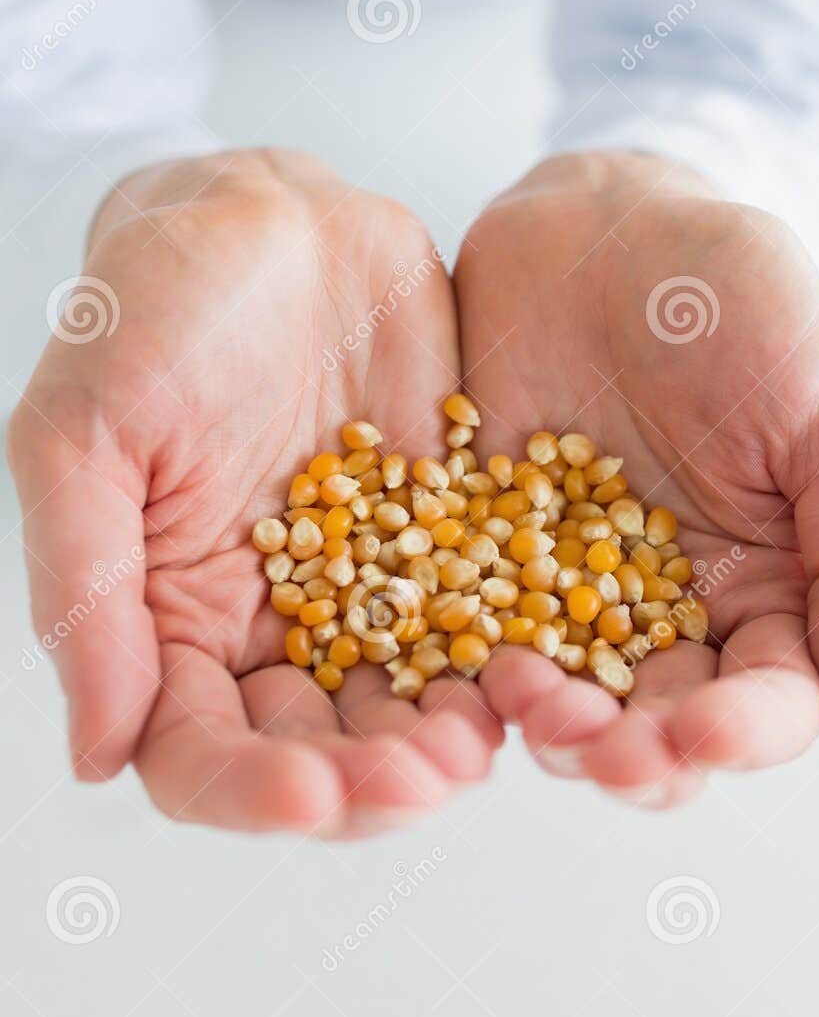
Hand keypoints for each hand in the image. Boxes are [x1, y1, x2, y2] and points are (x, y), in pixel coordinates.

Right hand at [8, 149, 500, 836]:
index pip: (197, 752)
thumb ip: (87, 592)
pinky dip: (503, 659)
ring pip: (404, 705)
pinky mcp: (447, 541)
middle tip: (422, 780)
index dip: (247, 791)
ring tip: (478, 743)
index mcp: (172, 619)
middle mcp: (270, 625)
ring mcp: (367, 586)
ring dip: (438, 741)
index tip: (307, 797)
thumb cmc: (148, 312)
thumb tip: (96, 757)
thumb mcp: (85, 437)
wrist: (271, 219)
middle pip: (314, 751)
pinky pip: (482, 621)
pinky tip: (536, 670)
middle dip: (364, 783)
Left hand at [455, 152, 818, 806]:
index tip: (700, 732)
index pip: (771, 703)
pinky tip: (459, 662)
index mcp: (772, 591)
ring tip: (524, 695)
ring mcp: (567, 592)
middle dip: (634, 755)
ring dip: (550, 725)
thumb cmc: (741, 305)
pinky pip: (467, 636)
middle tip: (601, 747)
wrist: (602, 225)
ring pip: (563, 705)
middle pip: (660, 731)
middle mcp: (671, 613)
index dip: (741, 735)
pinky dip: (463, 667)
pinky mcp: (476, 560)